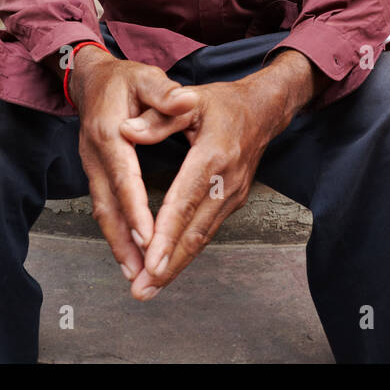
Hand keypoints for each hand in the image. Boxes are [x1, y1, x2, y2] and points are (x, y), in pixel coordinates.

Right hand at [68, 46, 198, 284]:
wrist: (92, 78)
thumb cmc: (124, 78)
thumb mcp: (146, 77)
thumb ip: (164, 92)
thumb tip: (184, 100)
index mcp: (110, 131)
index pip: (124, 175)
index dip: (134, 206)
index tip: (147, 235)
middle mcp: (96, 154)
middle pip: (107, 204)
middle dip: (123, 240)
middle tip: (140, 272)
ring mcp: (92, 166)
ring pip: (103, 211)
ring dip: (118, 244)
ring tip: (135, 274)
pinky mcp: (96, 173)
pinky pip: (104, 207)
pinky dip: (116, 233)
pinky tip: (128, 253)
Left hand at [116, 75, 290, 299]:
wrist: (263, 111)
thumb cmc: (222, 104)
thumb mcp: (191, 100)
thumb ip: (158, 118)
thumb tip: (126, 131)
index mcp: (214, 155)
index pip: (186, 200)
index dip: (168, 232)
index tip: (151, 259)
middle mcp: (226, 182)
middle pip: (195, 231)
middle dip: (169, 264)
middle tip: (143, 290)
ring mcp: (232, 196)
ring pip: (202, 238)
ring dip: (176, 266)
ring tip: (149, 288)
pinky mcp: (231, 202)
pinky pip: (206, 233)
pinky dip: (186, 254)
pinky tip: (168, 269)